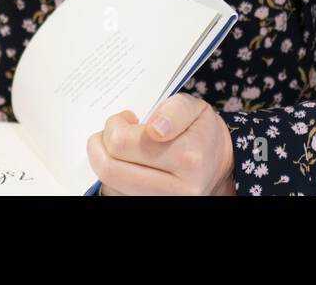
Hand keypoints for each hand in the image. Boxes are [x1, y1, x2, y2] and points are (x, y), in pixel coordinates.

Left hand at [87, 93, 236, 195]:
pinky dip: (113, 179)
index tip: (128, 118)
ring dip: (106, 162)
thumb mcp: (194, 108)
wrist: (215, 165)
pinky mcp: (154, 208)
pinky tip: (126, 165)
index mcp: (188, 157)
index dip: (115, 124)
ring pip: (109, 186)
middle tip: (113, 131)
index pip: (123, 143)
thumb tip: (156, 129)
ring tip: (122, 148)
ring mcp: (165, 203)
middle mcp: (178, 189)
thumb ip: (174, 111)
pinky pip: (116, 196)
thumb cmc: (199, 132)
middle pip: (110, 169)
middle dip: (100, 144)